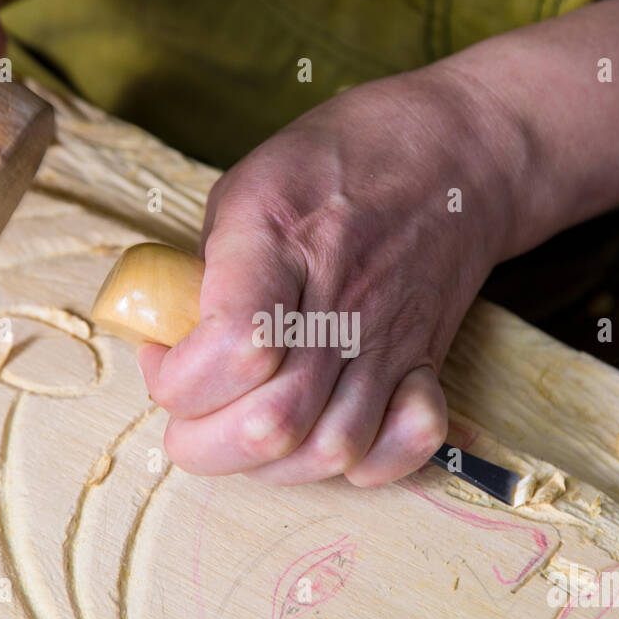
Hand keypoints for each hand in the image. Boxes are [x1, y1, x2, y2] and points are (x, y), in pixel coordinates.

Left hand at [138, 66, 539, 486]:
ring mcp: (390, 339)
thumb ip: (206, 269)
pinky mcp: (426, 363)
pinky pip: (404, 445)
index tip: (162, 356)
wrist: (456, 154)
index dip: (176, 380)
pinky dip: (363, 464)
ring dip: (271, 464)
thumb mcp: (245, 187)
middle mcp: (341, 302)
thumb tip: (174, 344)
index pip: (233, 350)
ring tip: (244, 425)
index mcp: (283, 243)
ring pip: (330, 450)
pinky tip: (325, 437)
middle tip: (190, 411)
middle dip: (205, 443)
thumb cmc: (338, 162)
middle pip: (273, 424)